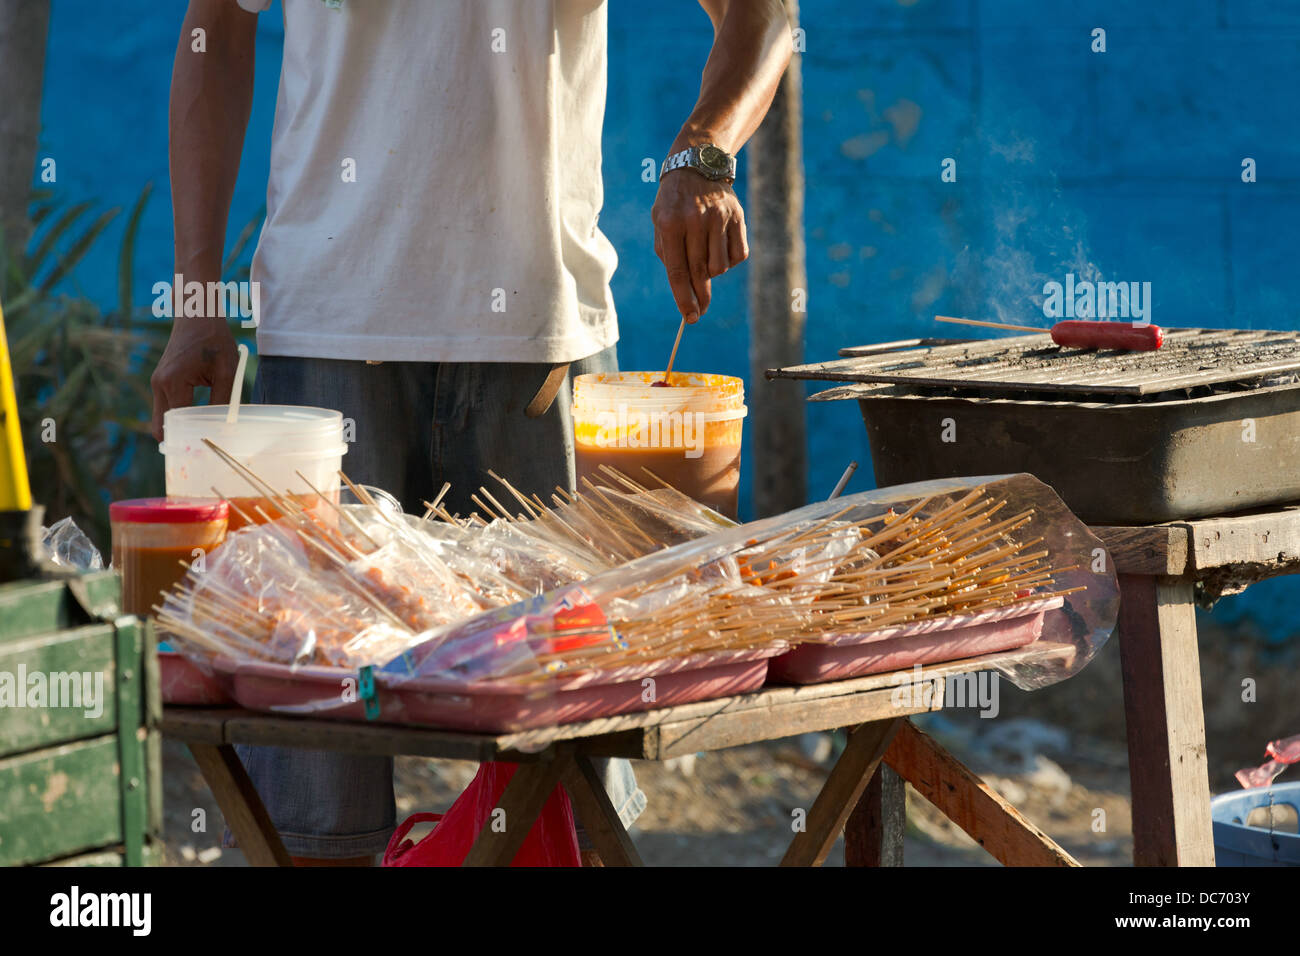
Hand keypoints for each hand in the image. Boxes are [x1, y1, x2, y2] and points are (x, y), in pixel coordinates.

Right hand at [149, 318, 239, 440]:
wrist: (196, 312)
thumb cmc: (214, 339)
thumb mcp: (227, 371)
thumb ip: (224, 400)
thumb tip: (223, 428)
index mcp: (172, 383)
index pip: (176, 424)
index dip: (188, 439)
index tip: (203, 453)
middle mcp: (159, 385)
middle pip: (162, 426)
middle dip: (179, 439)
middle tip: (202, 452)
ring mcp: (157, 382)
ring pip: (164, 417)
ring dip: (181, 426)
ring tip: (204, 435)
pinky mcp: (162, 380)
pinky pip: (168, 406)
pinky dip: (180, 415)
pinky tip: (200, 419)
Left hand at [652, 170, 748, 323]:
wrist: (698, 165)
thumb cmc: (674, 201)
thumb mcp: (659, 222)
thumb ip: (667, 253)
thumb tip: (683, 288)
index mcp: (670, 223)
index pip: (678, 271)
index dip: (683, 298)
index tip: (689, 317)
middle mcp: (695, 220)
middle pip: (700, 273)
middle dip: (700, 298)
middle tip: (698, 312)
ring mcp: (719, 218)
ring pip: (720, 266)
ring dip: (712, 272)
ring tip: (705, 258)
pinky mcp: (737, 217)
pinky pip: (738, 255)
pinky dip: (729, 260)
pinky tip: (719, 248)